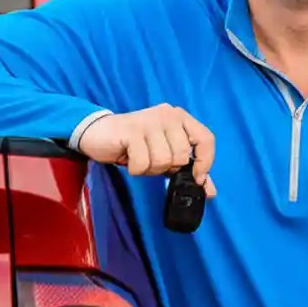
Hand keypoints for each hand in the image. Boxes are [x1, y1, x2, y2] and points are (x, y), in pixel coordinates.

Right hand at [78, 104, 216, 196]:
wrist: (98, 134)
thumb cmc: (135, 145)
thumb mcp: (165, 155)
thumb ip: (188, 170)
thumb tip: (210, 192)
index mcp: (180, 118)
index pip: (206, 139)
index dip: (205, 162)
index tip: (196, 177)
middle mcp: (169, 115)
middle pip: (182, 155)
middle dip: (166, 167)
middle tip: (151, 160)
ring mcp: (150, 121)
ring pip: (163, 160)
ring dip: (149, 168)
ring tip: (139, 158)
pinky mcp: (133, 130)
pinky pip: (144, 162)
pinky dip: (136, 168)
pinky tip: (128, 158)